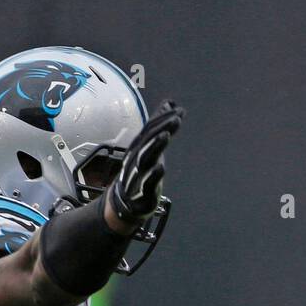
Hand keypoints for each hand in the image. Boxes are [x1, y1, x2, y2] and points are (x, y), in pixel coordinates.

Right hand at [104, 100, 183, 228]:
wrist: (126, 202)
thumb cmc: (142, 170)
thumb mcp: (151, 146)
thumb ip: (160, 126)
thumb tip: (169, 104)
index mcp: (139, 147)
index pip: (150, 130)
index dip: (163, 119)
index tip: (179, 110)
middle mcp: (137, 158)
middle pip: (148, 141)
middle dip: (162, 128)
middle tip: (177, 118)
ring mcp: (139, 174)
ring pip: (146, 158)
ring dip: (155, 146)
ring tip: (166, 135)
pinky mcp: (143, 191)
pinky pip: (147, 182)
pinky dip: (153, 174)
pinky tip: (161, 167)